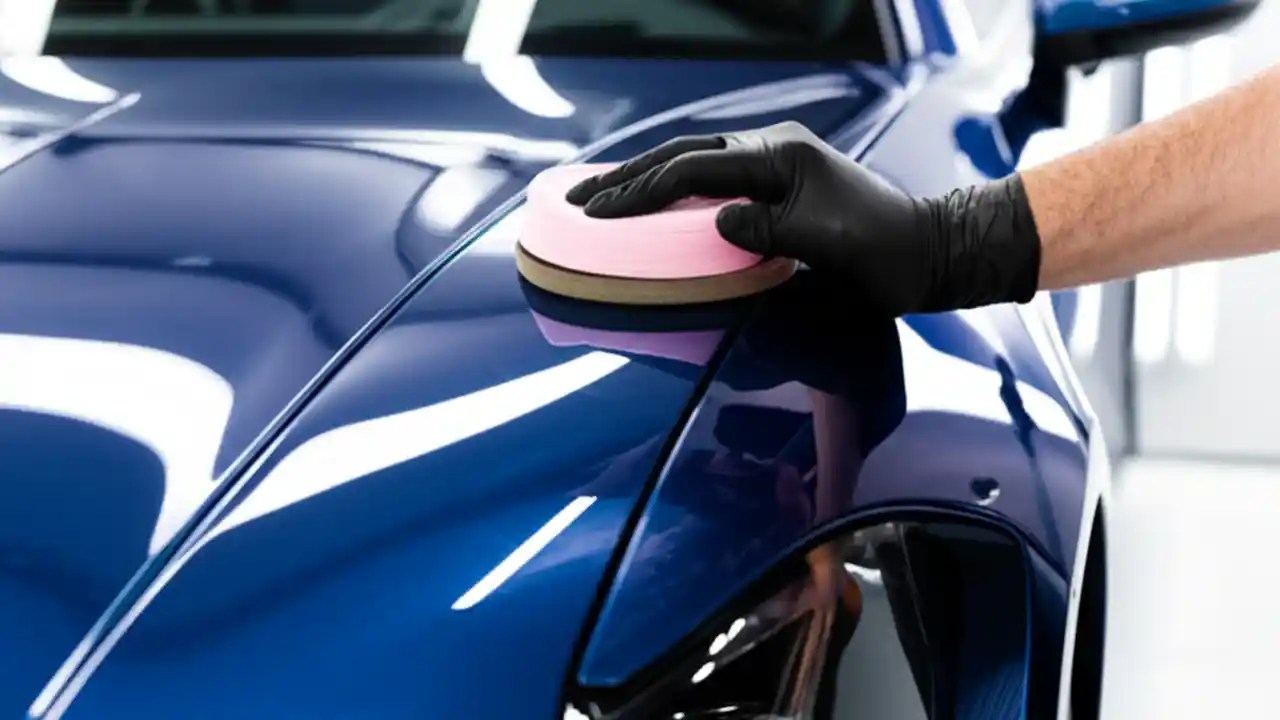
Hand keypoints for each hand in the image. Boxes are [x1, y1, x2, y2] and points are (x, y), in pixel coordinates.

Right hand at [566, 121, 1041, 314]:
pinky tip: (654, 201)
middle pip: (683, 156)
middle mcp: (772, 150)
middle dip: (627, 178)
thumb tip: (718, 221)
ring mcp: (774, 165)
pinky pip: (712, 180)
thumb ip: (767, 229)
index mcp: (780, 156)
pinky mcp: (777, 184)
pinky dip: (674, 189)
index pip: (693, 170)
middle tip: (577, 197)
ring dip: (645, 179)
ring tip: (600, 195)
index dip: (642, 192)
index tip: (598, 212)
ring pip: (693, 164)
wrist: (927, 249)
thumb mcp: (826, 241)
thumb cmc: (883, 250)